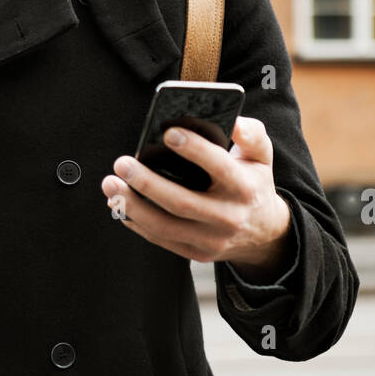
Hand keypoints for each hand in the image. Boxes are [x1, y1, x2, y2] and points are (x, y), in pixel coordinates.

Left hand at [100, 116, 292, 280]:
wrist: (264, 234)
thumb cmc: (254, 183)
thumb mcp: (261, 157)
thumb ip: (252, 134)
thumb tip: (233, 122)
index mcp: (245, 188)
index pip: (219, 167)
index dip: (194, 150)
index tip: (168, 132)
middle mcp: (229, 217)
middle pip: (182, 202)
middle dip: (148, 183)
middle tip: (122, 163)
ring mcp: (212, 240)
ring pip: (165, 226)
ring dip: (133, 206)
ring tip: (110, 184)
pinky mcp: (197, 253)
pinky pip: (161, 239)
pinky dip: (136, 222)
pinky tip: (118, 203)